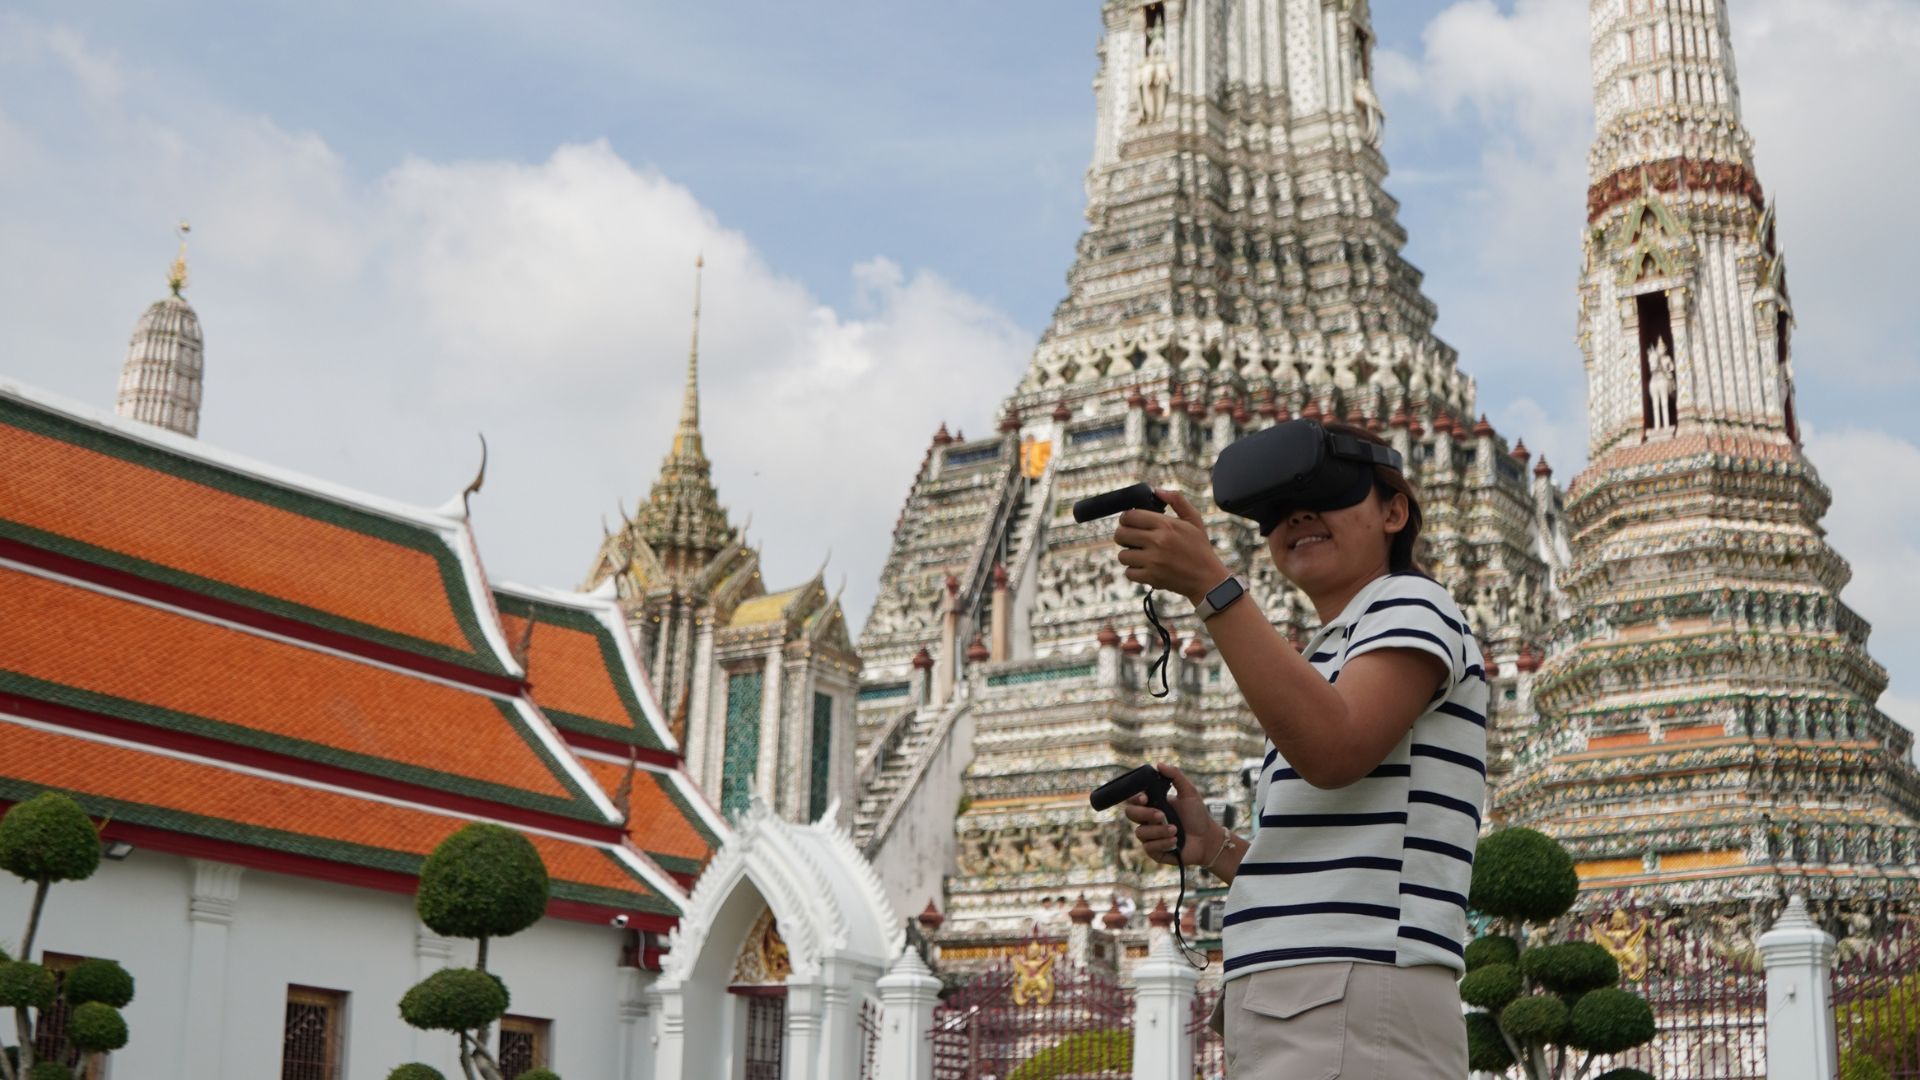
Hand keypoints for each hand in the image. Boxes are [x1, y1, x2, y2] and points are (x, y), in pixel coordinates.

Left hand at [1112, 489, 1230, 604]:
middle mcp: (1158, 541)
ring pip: (1122, 555)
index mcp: (1166, 524)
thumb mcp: (1194, 520)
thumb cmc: (1200, 548)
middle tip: (1130, 539)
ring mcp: (1154, 560)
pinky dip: (1134, 572)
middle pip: (1120, 534)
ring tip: (1140, 555)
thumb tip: (1157, 491)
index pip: (1129, 516)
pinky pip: (1128, 572)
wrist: (1208, 578)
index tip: (1129, 523)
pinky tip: (1145, 568)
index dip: (1125, 519)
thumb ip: (1177, 500)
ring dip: (1128, 555)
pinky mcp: (1152, 577)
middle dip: (1122, 536)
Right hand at [1122, 762, 1222, 867]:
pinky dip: (1162, 843)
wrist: (1208, 839)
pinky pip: (1148, 847)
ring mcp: (1149, 836)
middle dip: (1145, 814)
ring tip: (1175, 830)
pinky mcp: (1154, 851)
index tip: (1145, 798)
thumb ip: (1175, 776)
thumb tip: (1158, 764)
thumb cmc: (1198, 816)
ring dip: (1158, 831)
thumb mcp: (1189, 792)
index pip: (1133, 799)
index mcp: (1152, 804)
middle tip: (1161, 815)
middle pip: (1130, 814)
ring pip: (1140, 832)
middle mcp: (1147, 820)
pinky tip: (1175, 841)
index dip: (1134, 798)